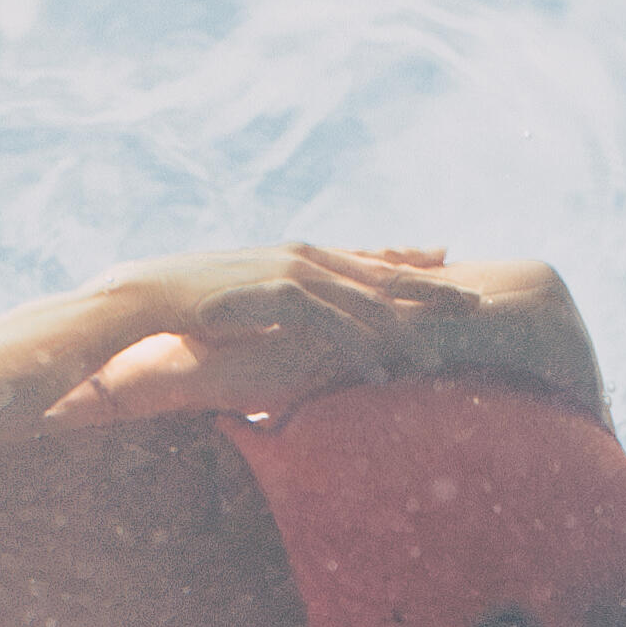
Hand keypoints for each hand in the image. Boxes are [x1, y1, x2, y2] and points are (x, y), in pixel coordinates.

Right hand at [61, 240, 480, 421]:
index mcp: (299, 255)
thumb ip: (278, 302)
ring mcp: (293, 273)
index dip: (407, 258)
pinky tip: (383, 370)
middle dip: (431, 288)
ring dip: (406, 327)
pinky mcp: (277, 295)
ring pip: (365, 300)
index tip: (444, 259)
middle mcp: (303, 258)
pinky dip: (359, 347)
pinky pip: (331, 324)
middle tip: (476, 299)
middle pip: (381, 273)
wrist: (149, 293)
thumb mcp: (248, 296)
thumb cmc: (195, 301)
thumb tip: (291, 318)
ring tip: (439, 352)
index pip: (365, 256)